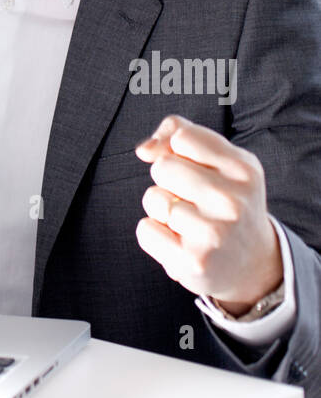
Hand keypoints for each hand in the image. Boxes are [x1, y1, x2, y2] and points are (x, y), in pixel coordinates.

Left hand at [134, 116, 282, 314]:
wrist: (252, 263)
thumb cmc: (226, 200)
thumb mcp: (220, 159)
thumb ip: (179, 133)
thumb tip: (144, 150)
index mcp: (243, 169)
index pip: (182, 136)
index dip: (178, 150)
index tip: (195, 167)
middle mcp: (232, 201)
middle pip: (163, 167)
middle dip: (168, 180)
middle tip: (193, 198)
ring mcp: (214, 233)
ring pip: (153, 198)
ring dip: (162, 210)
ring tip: (190, 222)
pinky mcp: (194, 262)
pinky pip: (145, 230)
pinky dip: (155, 235)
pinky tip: (181, 242)